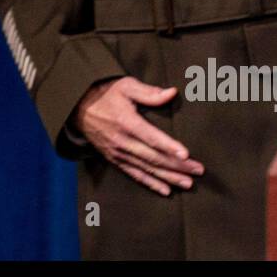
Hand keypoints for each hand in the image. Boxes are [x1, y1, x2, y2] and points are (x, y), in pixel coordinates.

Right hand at [72, 76, 203, 196]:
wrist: (78, 107)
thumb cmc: (105, 93)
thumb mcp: (125, 86)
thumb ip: (149, 92)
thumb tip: (172, 92)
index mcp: (126, 122)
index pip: (151, 137)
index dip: (169, 146)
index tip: (186, 154)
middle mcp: (122, 141)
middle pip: (153, 157)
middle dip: (177, 165)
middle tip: (198, 170)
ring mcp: (118, 152)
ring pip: (146, 168)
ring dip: (168, 177)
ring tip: (188, 183)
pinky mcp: (114, 159)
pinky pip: (134, 174)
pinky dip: (150, 183)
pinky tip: (165, 190)